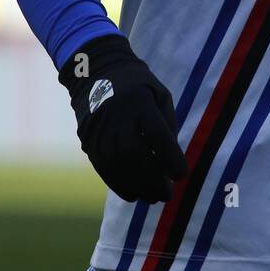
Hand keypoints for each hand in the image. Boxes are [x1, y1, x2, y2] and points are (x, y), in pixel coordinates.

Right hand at [60, 33, 187, 203]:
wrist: (95, 73)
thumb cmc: (138, 87)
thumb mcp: (159, 95)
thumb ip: (167, 127)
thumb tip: (170, 165)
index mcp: (139, 101)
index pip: (156, 133)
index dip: (170, 157)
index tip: (181, 175)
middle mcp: (116, 116)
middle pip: (133, 153)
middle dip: (153, 179)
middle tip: (167, 194)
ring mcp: (99, 130)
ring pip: (117, 165)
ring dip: (137, 186)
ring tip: (153, 197)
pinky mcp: (88, 141)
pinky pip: (103, 169)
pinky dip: (119, 185)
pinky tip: (134, 194)